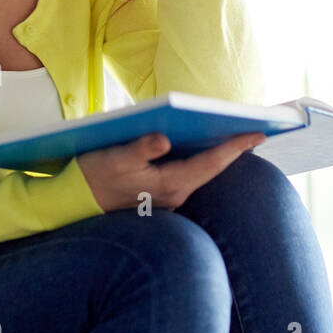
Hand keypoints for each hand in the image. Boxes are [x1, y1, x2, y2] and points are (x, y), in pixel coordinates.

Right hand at [75, 130, 266, 211]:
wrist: (74, 203)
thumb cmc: (93, 178)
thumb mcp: (113, 158)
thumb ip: (139, 148)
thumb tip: (162, 138)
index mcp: (169, 183)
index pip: (212, 163)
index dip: (237, 146)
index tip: (259, 132)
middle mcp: (175, 194)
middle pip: (213, 168)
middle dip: (235, 149)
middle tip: (258, 129)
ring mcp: (169, 196)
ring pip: (203, 171)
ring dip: (219, 153)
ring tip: (238, 133)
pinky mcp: (161, 194)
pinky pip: (190, 173)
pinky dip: (202, 158)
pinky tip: (206, 143)